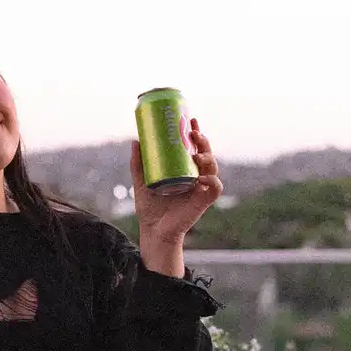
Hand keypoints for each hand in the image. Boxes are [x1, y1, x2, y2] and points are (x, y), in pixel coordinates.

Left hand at [131, 118, 222, 247]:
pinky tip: (202, 178)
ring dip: (208, 158)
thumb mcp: (141, 181)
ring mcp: (200, 189)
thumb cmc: (150, 208)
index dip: (197, 133)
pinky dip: (212, 181)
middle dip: (204, 141)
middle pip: (207, 154)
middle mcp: (195, 178)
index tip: (191, 119)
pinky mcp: (203, 203)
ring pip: (213, 168)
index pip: (194, 148)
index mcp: (184, 171)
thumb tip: (135, 140)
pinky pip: (215, 189)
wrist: (153, 231)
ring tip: (196, 155)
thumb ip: (138, 164)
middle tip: (193, 132)